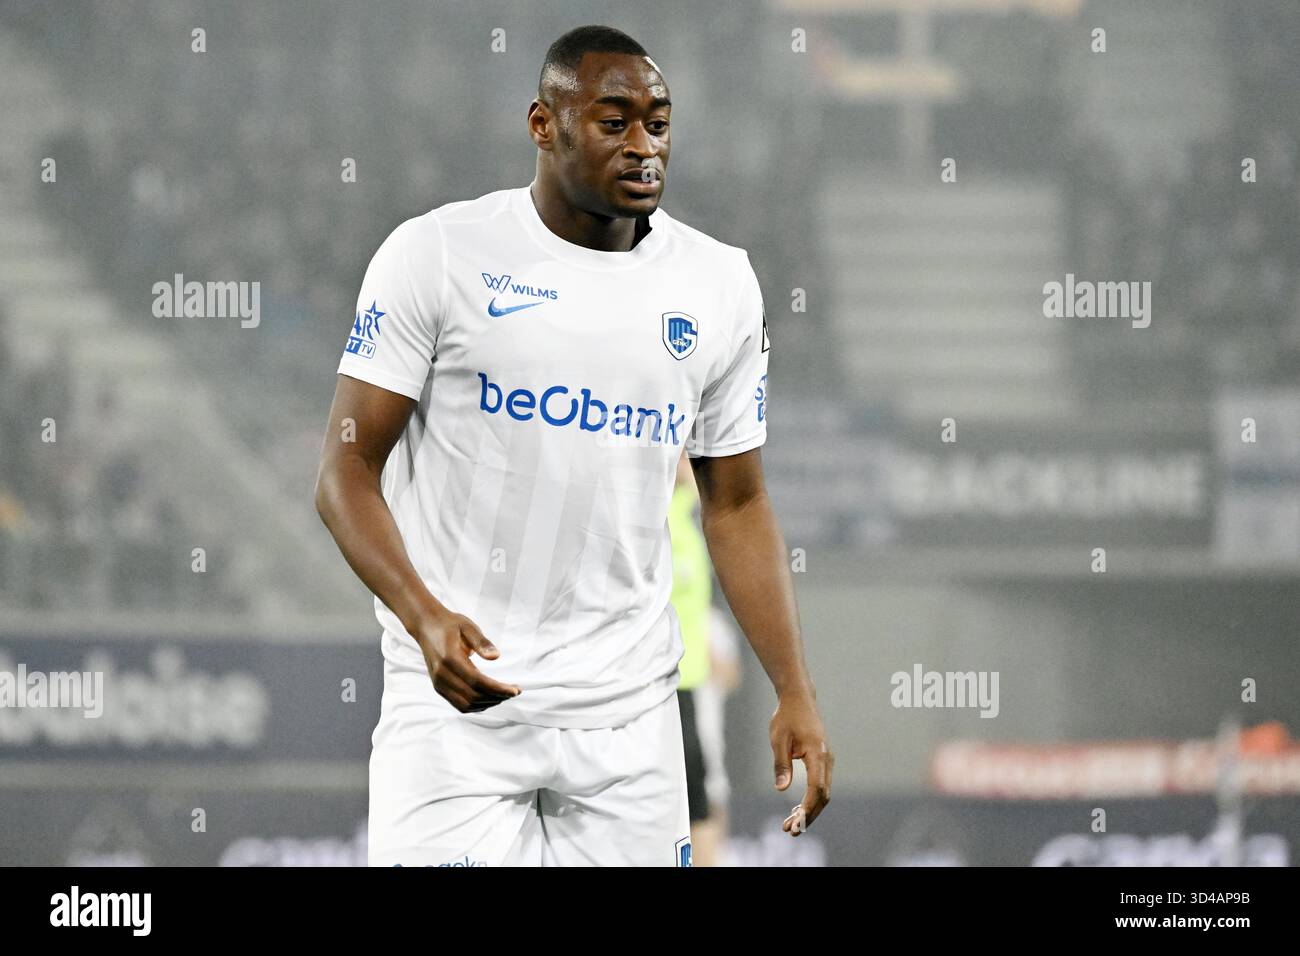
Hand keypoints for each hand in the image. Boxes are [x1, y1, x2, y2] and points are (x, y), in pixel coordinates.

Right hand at [411, 610, 521, 712]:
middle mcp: (442, 675)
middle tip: (514, 691)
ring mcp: (439, 683)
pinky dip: (476, 706)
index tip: (515, 690)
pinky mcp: (439, 688)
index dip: (498, 689)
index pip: (477, 681)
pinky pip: (459, 705)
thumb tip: (496, 656)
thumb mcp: (468, 627)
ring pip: (466, 705)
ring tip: (504, 695)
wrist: (427, 626)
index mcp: (449, 659)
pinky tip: (490, 698)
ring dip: (488, 703)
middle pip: (473, 696)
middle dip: (497, 697)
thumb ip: (482, 642)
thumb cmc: (450, 625)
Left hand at [770, 690, 831, 835]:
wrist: (798, 700)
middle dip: (809, 815)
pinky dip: (810, 800)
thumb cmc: (787, 717)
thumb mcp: (778, 739)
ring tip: (790, 825)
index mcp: (818, 753)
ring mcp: (827, 761)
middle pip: (823, 795)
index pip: (817, 787)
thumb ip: (781, 764)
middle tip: (790, 830)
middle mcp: (827, 760)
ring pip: (823, 793)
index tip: (798, 821)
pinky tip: (796, 810)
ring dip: (809, 811)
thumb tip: (781, 789)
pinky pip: (820, 786)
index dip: (808, 807)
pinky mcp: (822, 762)